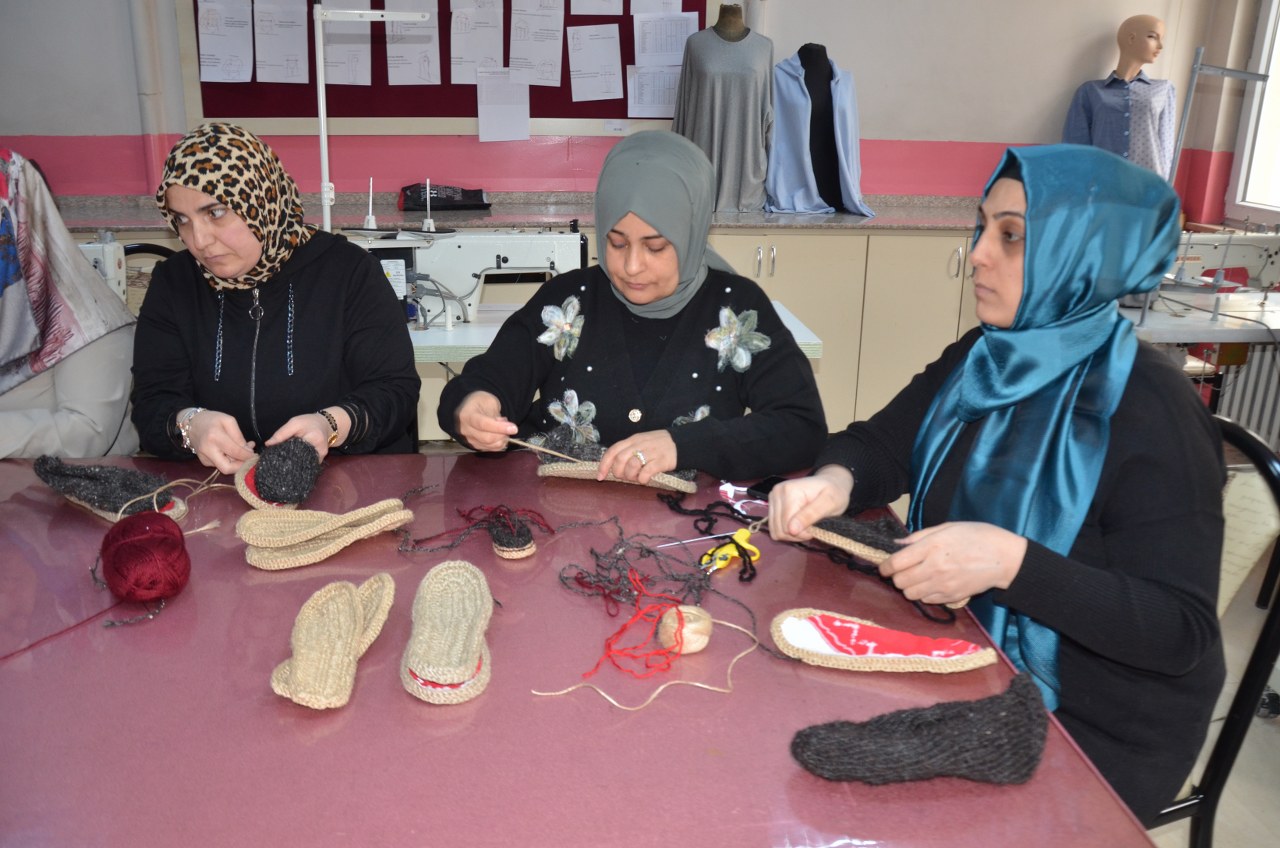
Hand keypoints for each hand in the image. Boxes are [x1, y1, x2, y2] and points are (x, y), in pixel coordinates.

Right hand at [186, 410, 255, 474]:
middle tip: (249, 459)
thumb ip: (239, 436)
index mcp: (215, 437)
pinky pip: (220, 465)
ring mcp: (204, 458)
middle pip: (227, 468)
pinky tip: (232, 452)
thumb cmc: (212, 419)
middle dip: (241, 466)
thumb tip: (247, 451)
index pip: (235, 453)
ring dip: (236, 463)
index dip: (248, 456)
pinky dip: (228, 460)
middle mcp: (208, 450)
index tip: (255, 455)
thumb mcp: (228, 421)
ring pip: (224, 468)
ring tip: (243, 451)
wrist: (192, 423)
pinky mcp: (204, 461)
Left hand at [267, 410, 346, 460]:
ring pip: (304, 463)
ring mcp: (321, 456)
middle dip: (289, 460)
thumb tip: (268, 444)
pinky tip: (294, 461)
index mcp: (314, 439)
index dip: (284, 454)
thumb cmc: (308, 422)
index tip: (275, 456)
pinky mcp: (321, 459)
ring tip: (286, 461)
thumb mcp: (294, 423)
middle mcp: (320, 450)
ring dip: (295, 462)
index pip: (296, 451)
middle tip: (279, 460)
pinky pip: (308, 463)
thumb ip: (282, 433)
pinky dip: (300, 462)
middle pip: (300, 460)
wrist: (324, 424)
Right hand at [455, 391, 516, 450]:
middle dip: (503, 433)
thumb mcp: (489, 401)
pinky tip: (500, 434)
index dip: (500, 427)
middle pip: (487, 438)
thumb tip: (503, 426)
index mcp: (466, 415)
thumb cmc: (480, 402)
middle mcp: (465, 429)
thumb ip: (496, 414)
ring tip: (503, 428)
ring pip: (490, 445)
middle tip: (511, 426)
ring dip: (502, 438)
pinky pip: (491, 448)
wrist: (471, 407)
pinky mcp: (475, 445)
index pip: (483, 424)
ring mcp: (469, 439)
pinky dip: (500, 443)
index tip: (513, 428)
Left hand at [597, 430, 676, 484]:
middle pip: (620, 459)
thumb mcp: (641, 441)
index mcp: (632, 439)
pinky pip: (647, 471)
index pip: (613, 450)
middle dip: (618, 472)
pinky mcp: (661, 460)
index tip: (600, 476)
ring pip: (632, 465)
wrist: (681, 442)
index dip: (604, 464)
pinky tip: (645, 480)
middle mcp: (639, 444)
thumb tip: (613, 466)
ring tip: (636, 478)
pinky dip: (642, 479)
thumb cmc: (658, 444)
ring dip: (630, 476)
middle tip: (624, 477)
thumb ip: (628, 450)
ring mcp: (651, 452)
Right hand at [767, 465, 852, 541]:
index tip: (815, 528)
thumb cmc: (834, 493)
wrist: (832, 483)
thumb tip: (791, 530)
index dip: (802, 533)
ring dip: (792, 533)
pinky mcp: (773, 504)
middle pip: (780, 529)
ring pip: (776, 531)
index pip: (787, 526)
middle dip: (797, 533)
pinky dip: (787, 530)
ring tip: (806, 525)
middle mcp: (777, 492)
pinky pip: (775, 528)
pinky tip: (799, 524)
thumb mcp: (830, 504)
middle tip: (812, 526)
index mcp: (789, 491)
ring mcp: (773, 498)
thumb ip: (811, 515)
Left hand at [879, 521, 1026, 605]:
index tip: (885, 567)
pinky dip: (924, 594)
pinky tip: (932, 584)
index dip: (885, 567)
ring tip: (918, 578)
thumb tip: (897, 544)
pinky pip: (927, 600)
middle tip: (904, 570)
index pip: (896, 563)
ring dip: (909, 587)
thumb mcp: (947, 527)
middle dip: (897, 577)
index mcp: (932, 547)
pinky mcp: (952, 597)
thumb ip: (919, 536)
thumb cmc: (978, 536)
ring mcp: (943, 585)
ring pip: (910, 594)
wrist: (1005, 558)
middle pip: (900, 582)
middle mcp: (934, 567)